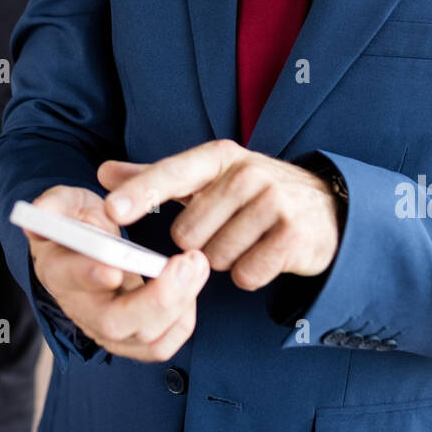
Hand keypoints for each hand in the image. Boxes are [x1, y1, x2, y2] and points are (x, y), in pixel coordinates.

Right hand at [22, 185, 208, 362]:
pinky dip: (183, 319)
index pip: (69, 279)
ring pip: (146, 339)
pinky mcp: (132, 339)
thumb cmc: (77, 221)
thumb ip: (54, 204)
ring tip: (198, 264)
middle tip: (189, 261)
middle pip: (115, 323)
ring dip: (179, 304)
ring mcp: (108, 330)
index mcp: (58, 270)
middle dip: (157, 298)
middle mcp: (81, 309)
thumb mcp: (64, 202)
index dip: (89, 274)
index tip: (115, 267)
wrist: (88, 246)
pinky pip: (161, 346)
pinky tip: (191, 284)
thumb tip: (41, 212)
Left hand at [98, 141, 341, 290]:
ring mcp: (274, 202)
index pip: (172, 173)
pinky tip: (265, 257)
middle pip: (187, 233)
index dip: (141, 193)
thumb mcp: (209, 178)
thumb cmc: (254, 195)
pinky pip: (246, 274)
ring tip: (249, 241)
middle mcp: (247, 173)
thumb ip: (156, 178)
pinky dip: (249, 274)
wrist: (326, 211)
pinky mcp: (294, 236)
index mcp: (220, 157)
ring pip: (215, 258)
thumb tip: (104, 173)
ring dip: (225, 260)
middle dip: (199, 244)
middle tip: (227, 230)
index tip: (111, 209)